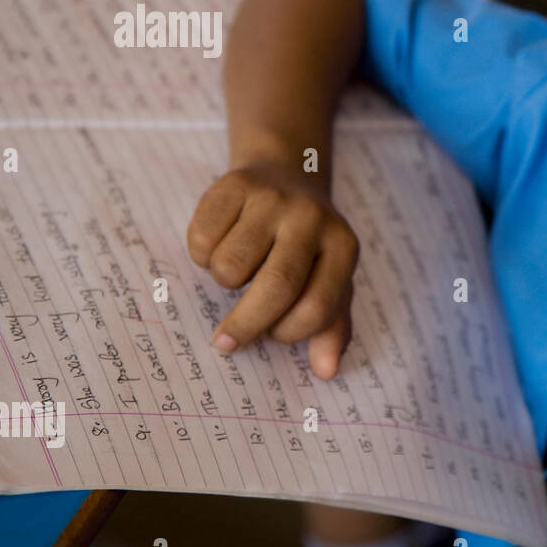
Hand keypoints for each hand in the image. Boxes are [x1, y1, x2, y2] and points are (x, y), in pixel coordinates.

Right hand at [186, 159, 358, 379]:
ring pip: (231, 265)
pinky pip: (202, 239)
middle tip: (225, 342)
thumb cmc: (308, 246)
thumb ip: (331, 328)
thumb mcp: (330, 281)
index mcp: (344, 246)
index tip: (272, 335)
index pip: (317, 307)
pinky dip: (202, 255)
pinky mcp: (235, 185)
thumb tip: (326, 372)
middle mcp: (313, 218)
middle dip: (246, 324)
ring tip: (238, 270)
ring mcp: (274, 198)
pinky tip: (221, 241)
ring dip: (225, 282)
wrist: (288, 173)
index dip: (289, 332)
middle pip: (276, 287)